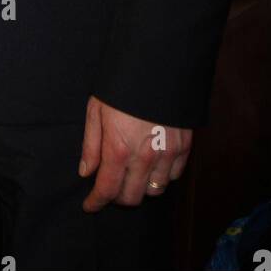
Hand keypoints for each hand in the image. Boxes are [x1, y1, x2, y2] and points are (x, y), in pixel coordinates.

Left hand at [79, 95, 192, 209]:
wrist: (156, 64)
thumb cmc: (121, 86)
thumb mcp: (96, 110)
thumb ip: (91, 145)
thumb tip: (86, 172)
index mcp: (118, 149)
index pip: (107, 190)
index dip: (96, 202)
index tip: (90, 205)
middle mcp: (144, 157)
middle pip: (132, 197)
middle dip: (117, 197)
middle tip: (110, 188)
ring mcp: (167, 154)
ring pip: (155, 191)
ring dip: (141, 188)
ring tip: (132, 176)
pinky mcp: (184, 147)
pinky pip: (174, 176)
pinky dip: (162, 177)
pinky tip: (152, 166)